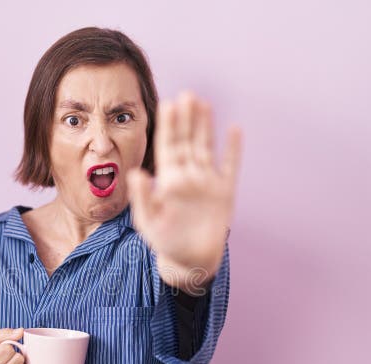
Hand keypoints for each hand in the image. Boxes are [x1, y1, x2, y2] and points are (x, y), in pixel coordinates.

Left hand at [126, 91, 242, 292]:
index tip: (167, 104)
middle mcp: (187, 176)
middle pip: (187, 142)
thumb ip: (142, 197)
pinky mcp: (224, 193)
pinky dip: (233, 149)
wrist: (189, 261)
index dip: (168, 126)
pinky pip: (230, 166)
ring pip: (206, 148)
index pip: (167, 147)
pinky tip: (234, 129)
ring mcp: (206, 182)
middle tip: (186, 94)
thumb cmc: (164, 242)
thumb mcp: (148, 222)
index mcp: (167, 180)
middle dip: (186, 119)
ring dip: (205, 126)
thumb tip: (136, 173)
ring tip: (204, 103)